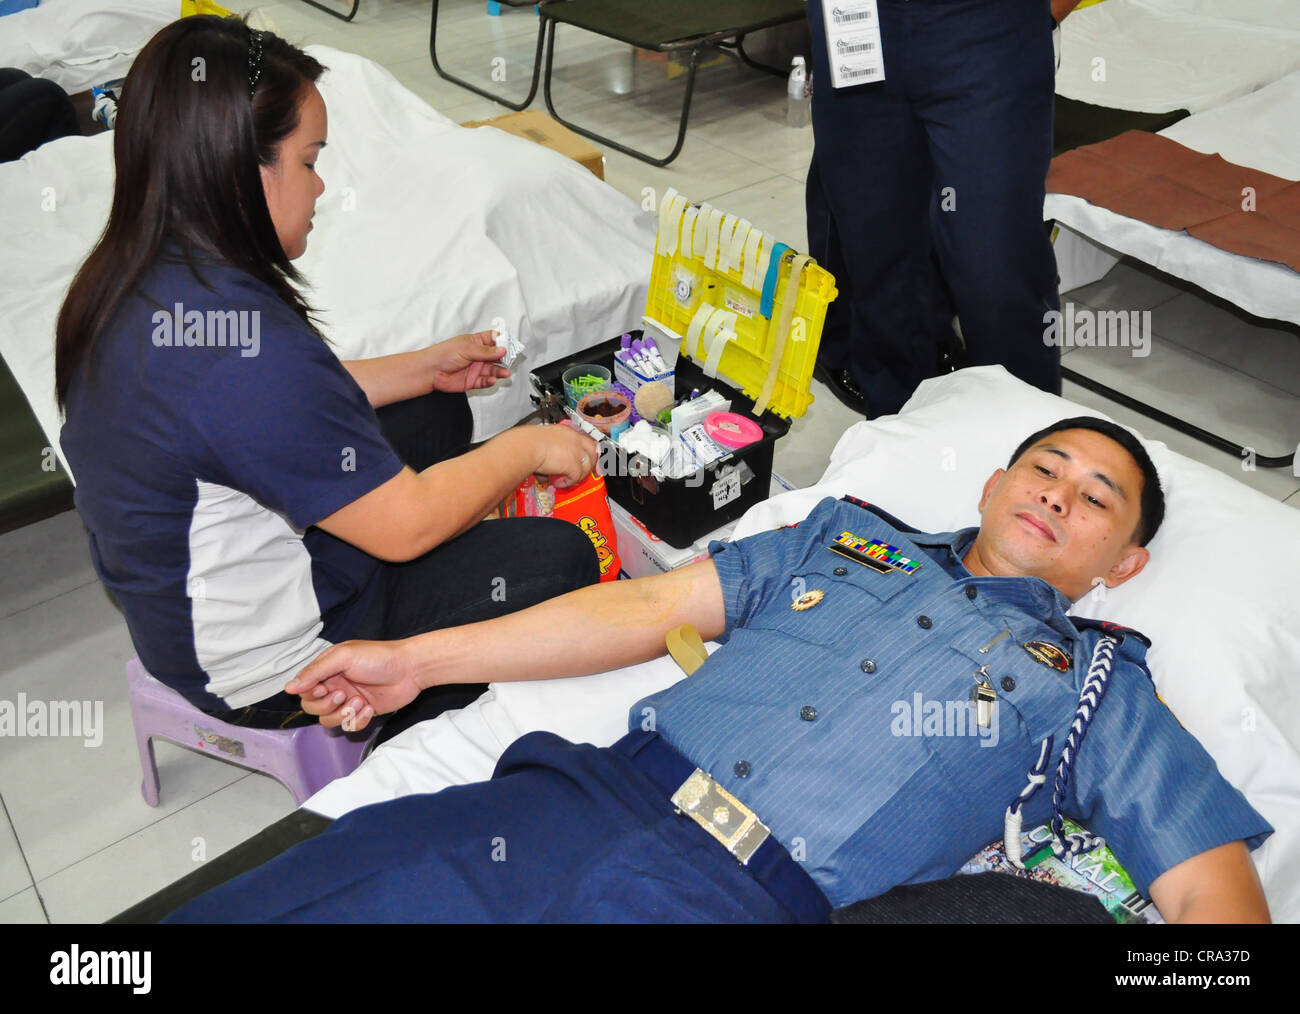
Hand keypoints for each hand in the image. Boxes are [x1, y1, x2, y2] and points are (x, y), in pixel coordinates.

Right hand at [285, 639, 423, 730]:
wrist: (411, 669)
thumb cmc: (378, 657)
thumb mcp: (343, 657)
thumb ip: (315, 671)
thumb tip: (289, 687)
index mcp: (328, 670)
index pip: (304, 689)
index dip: (310, 693)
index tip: (323, 688)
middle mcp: (335, 685)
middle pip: (312, 708)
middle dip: (325, 705)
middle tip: (343, 694)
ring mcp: (348, 701)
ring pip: (328, 720)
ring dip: (342, 714)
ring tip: (360, 701)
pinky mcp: (362, 713)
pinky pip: (349, 726)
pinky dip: (357, 721)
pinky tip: (369, 708)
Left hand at [428, 331, 509, 392]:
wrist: (431, 372)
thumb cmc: (443, 354)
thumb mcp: (467, 349)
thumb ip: (486, 351)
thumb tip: (501, 350)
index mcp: (476, 342)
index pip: (494, 339)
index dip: (503, 341)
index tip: (510, 345)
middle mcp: (478, 355)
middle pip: (496, 356)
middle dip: (505, 358)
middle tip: (511, 361)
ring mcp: (476, 368)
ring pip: (493, 370)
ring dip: (500, 371)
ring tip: (504, 373)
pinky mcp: (473, 381)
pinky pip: (485, 381)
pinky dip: (490, 381)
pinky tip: (492, 379)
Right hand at [532, 425, 598, 488]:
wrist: (526, 446)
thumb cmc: (528, 443)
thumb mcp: (542, 444)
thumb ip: (549, 456)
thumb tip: (545, 473)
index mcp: (567, 432)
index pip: (585, 441)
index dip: (587, 452)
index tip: (585, 460)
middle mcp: (575, 440)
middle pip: (593, 452)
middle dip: (590, 464)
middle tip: (582, 473)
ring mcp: (576, 452)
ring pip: (587, 467)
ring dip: (578, 476)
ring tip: (565, 481)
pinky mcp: (573, 464)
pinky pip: (576, 477)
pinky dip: (568, 483)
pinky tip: (558, 483)